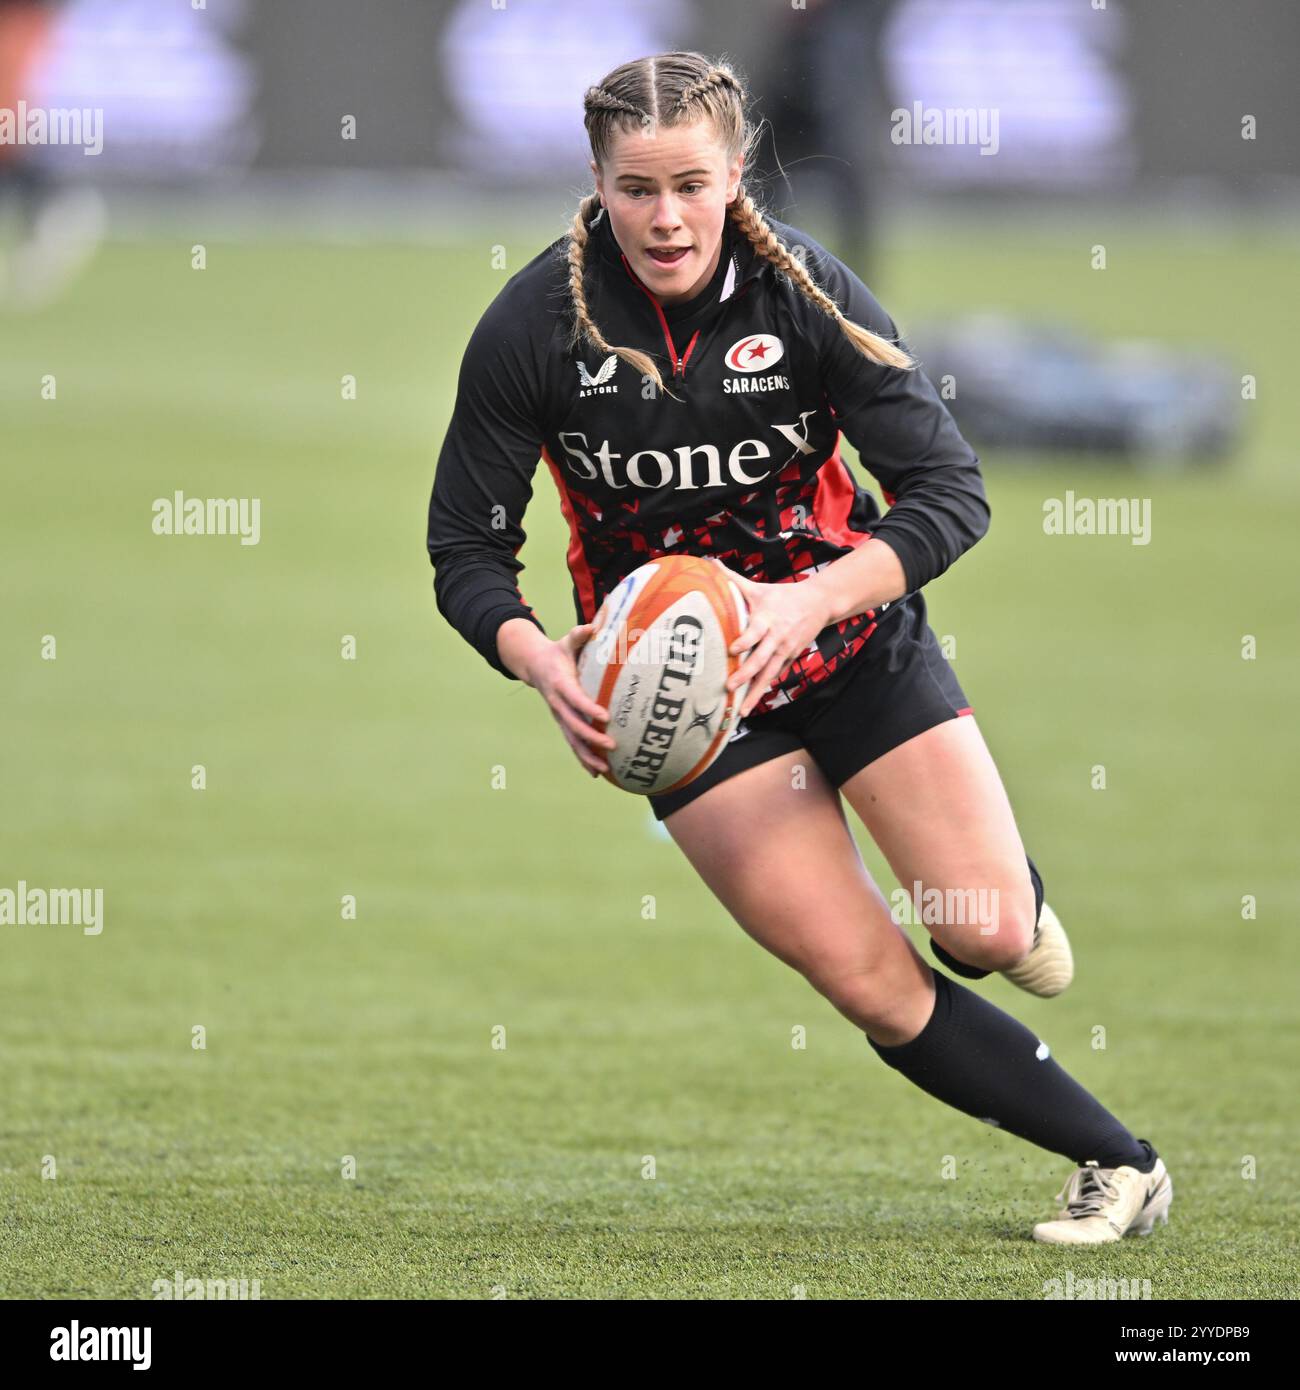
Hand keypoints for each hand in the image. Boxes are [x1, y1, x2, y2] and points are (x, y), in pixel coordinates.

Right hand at [523, 622, 617, 778]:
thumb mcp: (566, 641)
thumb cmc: (558, 652)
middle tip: (611, 745)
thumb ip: (579, 635)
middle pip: (574, 725)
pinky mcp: (563, 723)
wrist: (535, 666)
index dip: (588, 708)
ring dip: (587, 755)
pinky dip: (583, 758)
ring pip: (572, 740)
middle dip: (591, 737)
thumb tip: (591, 626)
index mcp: (560, 684)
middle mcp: (558, 704)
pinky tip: (597, 772)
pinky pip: (573, 743)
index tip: (605, 716)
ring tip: (603, 769)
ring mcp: (560, 716)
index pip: (575, 699)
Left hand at [714, 561, 832, 716]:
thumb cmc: (782, 595)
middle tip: (729, 686)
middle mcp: (777, 638)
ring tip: (742, 709)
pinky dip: (764, 690)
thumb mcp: (759, 588)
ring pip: (769, 675)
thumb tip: (710, 562)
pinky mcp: (790, 658)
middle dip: (746, 674)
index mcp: (768, 619)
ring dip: (755, 693)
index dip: (744, 641)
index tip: (731, 650)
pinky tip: (752, 703)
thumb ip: (733, 579)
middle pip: (761, 659)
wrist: (819, 604)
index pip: (755, 632)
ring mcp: (785, 651)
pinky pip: (776, 676)